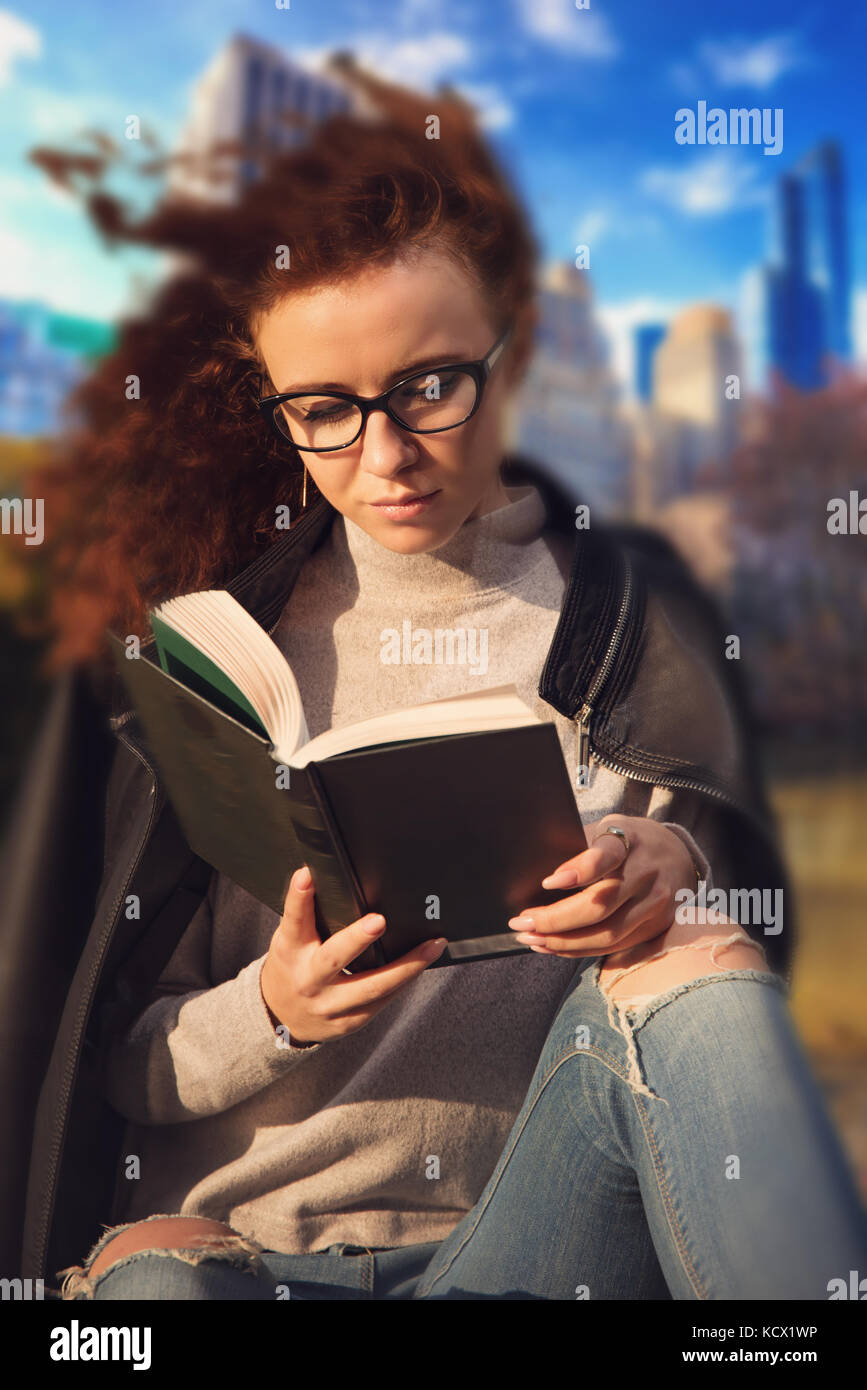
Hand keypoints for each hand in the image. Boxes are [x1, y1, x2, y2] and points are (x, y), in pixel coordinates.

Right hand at [261, 865, 446, 1043]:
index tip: (307, 875)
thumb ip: (310, 919)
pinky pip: (382, 1001)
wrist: (281, 1017)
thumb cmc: (293, 966)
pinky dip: (404, 981)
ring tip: (433, 945)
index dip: (299, 898)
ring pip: (372, 987)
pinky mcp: (349, 1021)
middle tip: (378, 920)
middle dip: (357, 940)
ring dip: (407, 966)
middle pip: (333, 958)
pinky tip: (422, 965)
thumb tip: (338, 881)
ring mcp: (329, 1004)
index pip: (295, 921)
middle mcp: (308, 979)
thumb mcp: (291, 941)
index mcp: (290, 952)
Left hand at [507, 814, 697, 958]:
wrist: (677, 855)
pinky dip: (580, 950)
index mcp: (629, 842)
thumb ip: (580, 848)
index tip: (548, 882)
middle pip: (600, 906)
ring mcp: (655, 905)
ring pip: (606, 934)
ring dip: (563, 942)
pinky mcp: (657, 928)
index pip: (606, 856)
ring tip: (531, 939)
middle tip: (522, 923)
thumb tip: (546, 881)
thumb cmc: (630, 841)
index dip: (578, 870)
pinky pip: (614, 947)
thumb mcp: (606, 829)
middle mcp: (646, 874)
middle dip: (555, 920)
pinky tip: (554, 947)